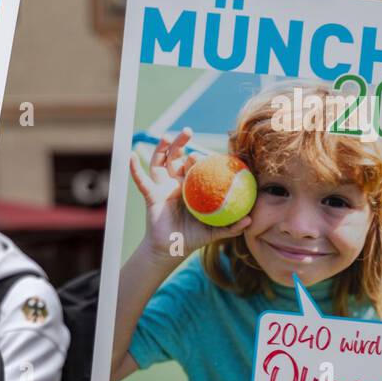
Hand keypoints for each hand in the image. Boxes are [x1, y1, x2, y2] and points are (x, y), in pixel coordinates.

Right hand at [128, 129, 250, 260]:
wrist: (171, 249)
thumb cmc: (193, 238)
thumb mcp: (215, 231)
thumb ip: (231, 226)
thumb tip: (250, 221)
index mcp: (193, 187)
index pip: (195, 165)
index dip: (199, 157)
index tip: (205, 153)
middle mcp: (176, 183)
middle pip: (177, 157)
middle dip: (181, 142)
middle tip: (188, 131)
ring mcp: (162, 187)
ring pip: (160, 162)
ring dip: (161, 147)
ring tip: (166, 135)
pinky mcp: (151, 194)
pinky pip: (141, 180)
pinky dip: (134, 168)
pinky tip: (131, 156)